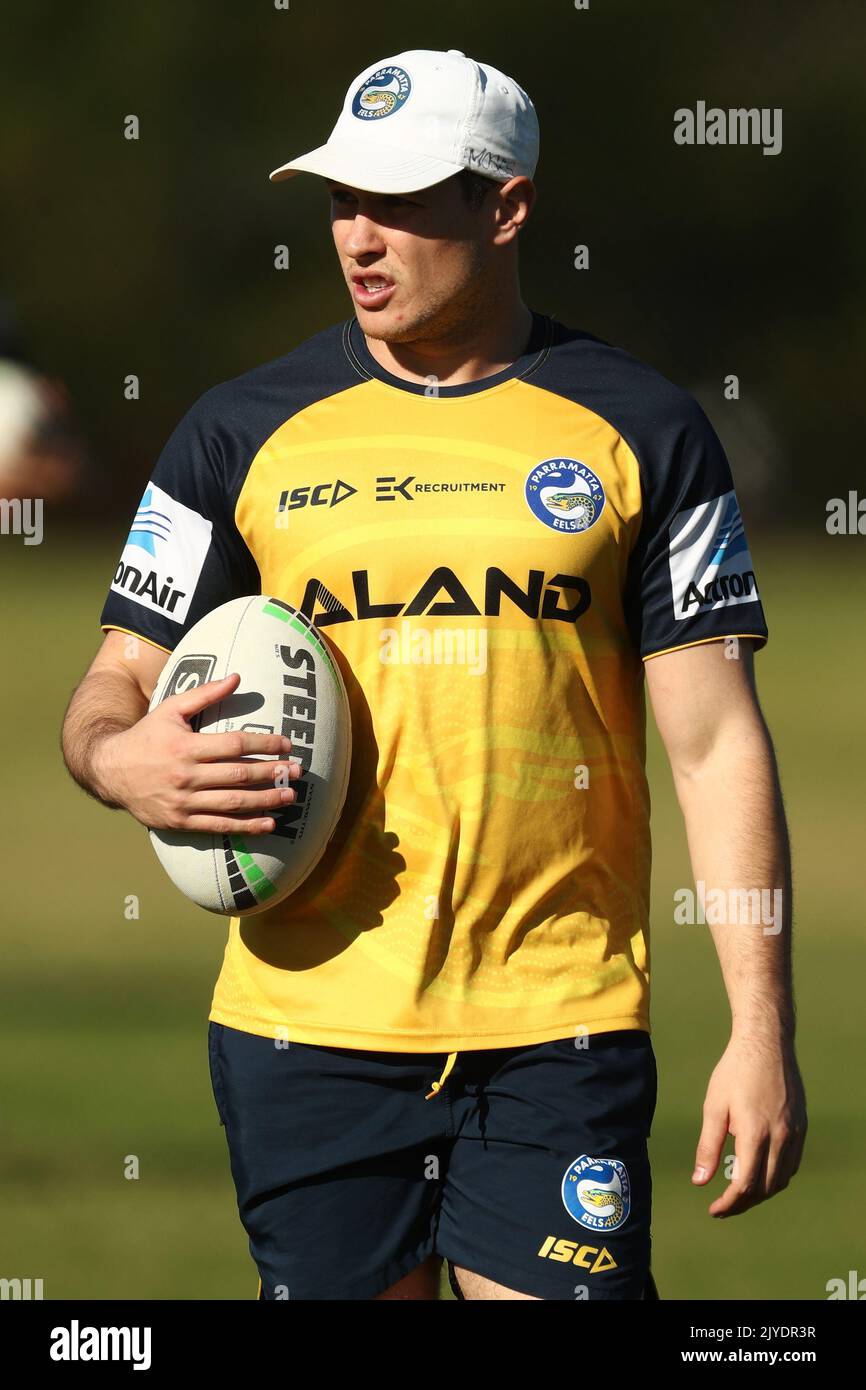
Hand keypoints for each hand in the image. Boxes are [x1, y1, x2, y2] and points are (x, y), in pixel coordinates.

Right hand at [92, 672, 301, 834]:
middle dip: (273, 773)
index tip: (287, 745)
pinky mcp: (181, 822)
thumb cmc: (146, 736)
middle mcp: (186, 775)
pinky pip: (219, 825)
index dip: (264, 744)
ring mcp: (183, 802)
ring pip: (233, 802)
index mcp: (186, 746)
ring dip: (266, 800)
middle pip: (239, 774)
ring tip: (290, 796)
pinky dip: (245, 826)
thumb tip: (237, 677)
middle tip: (298, 771)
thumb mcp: (170, 709)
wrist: (110, 771)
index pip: (235, 745)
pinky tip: (269, 824)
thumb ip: (204, 695)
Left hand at [691, 1033, 806, 1216]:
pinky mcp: (802, 1127)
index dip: (729, 1203)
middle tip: (723, 1205)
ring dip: (761, 1192)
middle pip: (765, 1188)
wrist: (766, 1043)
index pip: (745, 1185)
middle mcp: (781, 1137)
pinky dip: (777, 1176)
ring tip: (739, 1192)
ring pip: (782, 1179)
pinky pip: (792, 1164)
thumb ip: (708, 1146)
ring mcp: (795, 1133)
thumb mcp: (714, 1106)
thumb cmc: (735, 1072)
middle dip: (744, 1203)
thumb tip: (699, 1181)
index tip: (714, 1209)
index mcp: (755, 1133)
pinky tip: (761, 1173)